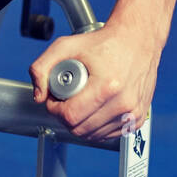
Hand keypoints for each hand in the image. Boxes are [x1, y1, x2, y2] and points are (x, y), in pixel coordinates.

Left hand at [29, 20, 161, 141]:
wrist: (137, 40)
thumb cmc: (103, 42)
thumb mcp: (66, 45)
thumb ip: (42, 67)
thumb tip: (38, 96)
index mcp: (107, 86)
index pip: (71, 116)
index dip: (55, 110)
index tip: (55, 99)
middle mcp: (123, 104)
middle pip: (81, 129)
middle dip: (66, 117)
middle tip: (65, 100)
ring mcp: (132, 114)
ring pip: (94, 136)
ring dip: (81, 124)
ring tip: (79, 102)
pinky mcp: (137, 119)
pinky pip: (108, 135)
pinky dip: (96, 127)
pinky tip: (93, 109)